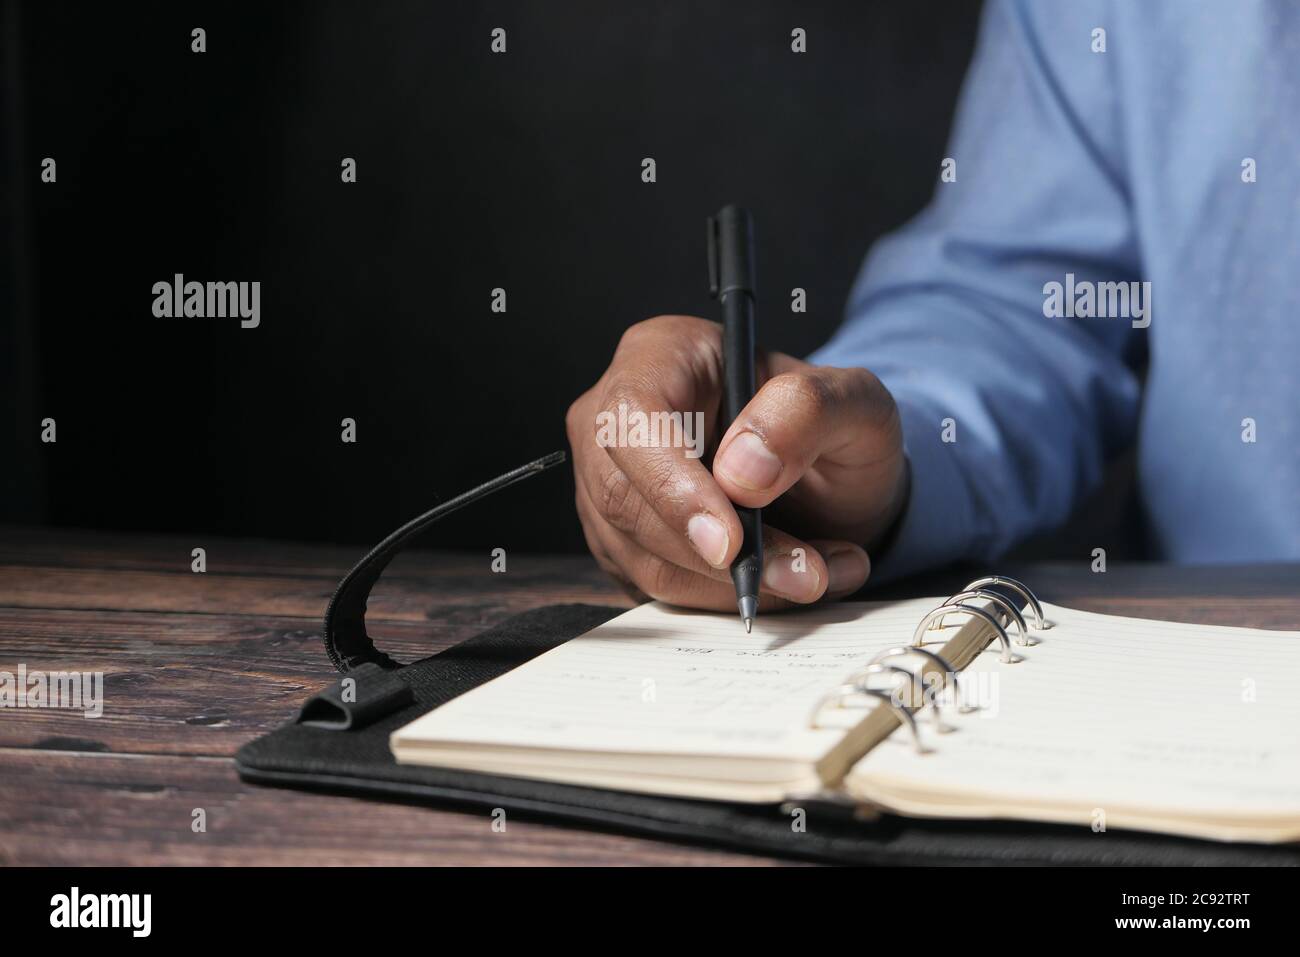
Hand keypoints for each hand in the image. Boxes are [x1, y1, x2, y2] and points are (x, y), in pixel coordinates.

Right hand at [566, 315, 907, 611]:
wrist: (828, 478)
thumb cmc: (830, 425)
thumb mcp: (853, 401)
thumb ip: (807, 412)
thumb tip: (743, 468)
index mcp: (661, 355)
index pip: (630, 419)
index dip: (670, 485)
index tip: (730, 540)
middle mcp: (616, 418)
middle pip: (627, 498)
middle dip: (717, 554)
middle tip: (801, 572)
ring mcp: (608, 484)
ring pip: (645, 556)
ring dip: (734, 583)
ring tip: (814, 572)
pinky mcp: (622, 542)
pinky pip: (660, 588)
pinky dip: (728, 598)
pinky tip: (784, 577)